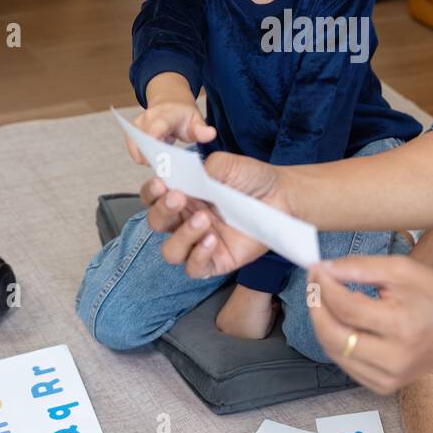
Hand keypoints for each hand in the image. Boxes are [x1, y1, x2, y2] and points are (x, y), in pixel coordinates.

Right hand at [125, 99, 215, 163]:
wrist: (169, 102)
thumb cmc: (183, 114)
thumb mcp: (196, 119)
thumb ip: (201, 129)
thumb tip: (210, 134)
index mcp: (164, 115)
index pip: (155, 130)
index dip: (154, 146)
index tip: (161, 162)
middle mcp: (147, 118)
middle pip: (143, 143)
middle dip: (154, 159)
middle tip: (168, 169)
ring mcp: (137, 125)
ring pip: (137, 149)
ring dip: (149, 159)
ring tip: (164, 161)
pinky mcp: (132, 133)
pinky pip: (134, 150)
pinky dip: (144, 157)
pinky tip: (156, 158)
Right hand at [140, 151, 290, 278]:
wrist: (282, 196)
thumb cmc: (253, 179)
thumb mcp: (230, 164)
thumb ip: (207, 167)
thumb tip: (192, 175)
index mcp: (184, 194)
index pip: (153, 197)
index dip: (151, 192)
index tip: (160, 183)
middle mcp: (186, 219)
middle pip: (157, 222)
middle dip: (162, 210)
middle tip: (178, 197)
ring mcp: (199, 241)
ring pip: (171, 251)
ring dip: (182, 235)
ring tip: (203, 219)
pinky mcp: (215, 260)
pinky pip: (194, 267)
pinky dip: (198, 256)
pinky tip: (212, 240)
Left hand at [306, 255, 432, 393]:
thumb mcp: (403, 270)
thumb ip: (362, 267)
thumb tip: (325, 269)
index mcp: (402, 326)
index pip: (346, 308)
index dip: (325, 286)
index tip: (317, 269)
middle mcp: (394, 358)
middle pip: (333, 335)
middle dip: (316, 305)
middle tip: (314, 282)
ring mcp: (387, 378)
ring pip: (333, 351)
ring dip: (321, 322)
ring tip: (323, 297)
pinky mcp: (382, 386)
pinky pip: (344, 363)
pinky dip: (335, 339)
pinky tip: (339, 320)